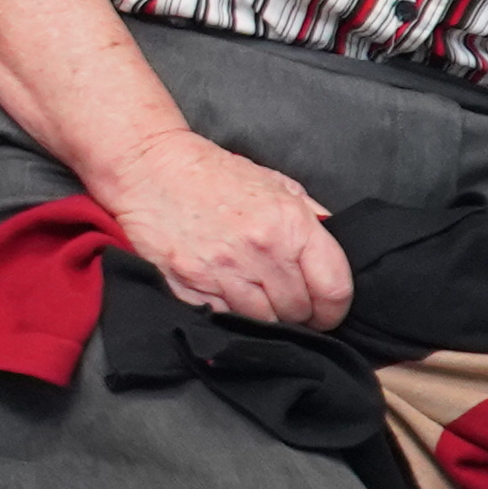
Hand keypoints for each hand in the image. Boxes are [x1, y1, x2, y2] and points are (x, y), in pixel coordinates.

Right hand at [91, 127, 352, 325]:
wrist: (150, 167)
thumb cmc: (214, 174)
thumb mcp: (277, 184)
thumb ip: (312, 218)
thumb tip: (337, 248)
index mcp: (290, 223)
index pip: (334, 289)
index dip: (336, 309)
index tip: (327, 311)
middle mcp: (261, 250)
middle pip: (299, 311)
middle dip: (299, 312)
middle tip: (288, 301)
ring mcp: (223, 270)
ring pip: (264, 322)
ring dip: (265, 315)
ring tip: (257, 297)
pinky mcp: (190, 284)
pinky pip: (225, 317)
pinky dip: (230, 312)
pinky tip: (227, 294)